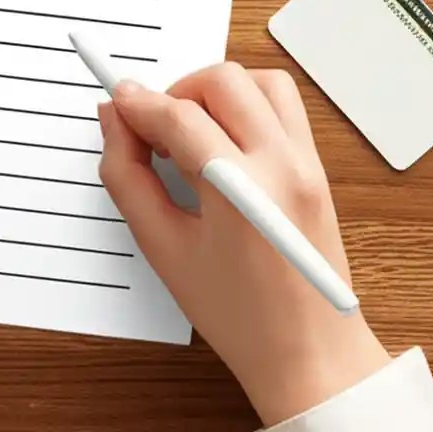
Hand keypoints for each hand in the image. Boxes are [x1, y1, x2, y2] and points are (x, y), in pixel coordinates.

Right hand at [97, 63, 389, 426]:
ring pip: (261, 81)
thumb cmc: (240, 316)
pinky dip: (248, 106)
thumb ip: (129, 178)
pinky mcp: (317, 168)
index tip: (114, 105)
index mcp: (241, 188)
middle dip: (177, 91)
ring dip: (218, 92)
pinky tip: (222, 145)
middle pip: (223, 81)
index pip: (179, 115)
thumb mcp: (163, 249)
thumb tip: (114, 127)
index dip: (137, 104)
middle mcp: (283, 163)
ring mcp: (307, 162)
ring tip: (190, 134)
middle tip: (152, 130)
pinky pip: (283, 108)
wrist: (310, 352)